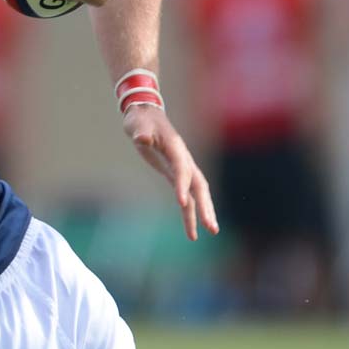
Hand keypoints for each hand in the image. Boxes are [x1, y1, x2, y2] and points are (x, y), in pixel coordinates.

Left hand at [123, 104, 216, 241]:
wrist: (146, 115)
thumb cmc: (141, 120)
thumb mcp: (138, 125)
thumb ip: (141, 132)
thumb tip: (142, 138)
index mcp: (176, 148)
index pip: (182, 169)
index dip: (183, 185)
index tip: (181, 202)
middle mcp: (184, 160)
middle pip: (199, 186)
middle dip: (205, 206)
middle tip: (211, 227)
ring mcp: (182, 168)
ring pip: (197, 194)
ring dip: (203, 212)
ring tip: (211, 232)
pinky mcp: (175, 175)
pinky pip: (187, 196)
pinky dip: (190, 212)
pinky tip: (191, 230)